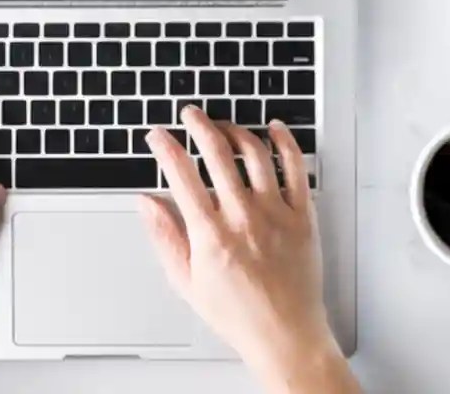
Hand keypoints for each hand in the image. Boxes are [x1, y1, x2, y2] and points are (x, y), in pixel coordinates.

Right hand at [140, 107, 359, 393]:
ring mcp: (276, 213)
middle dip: (198, 125)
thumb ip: (165, 237)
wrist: (285, 334)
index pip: (181, 175)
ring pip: (254, 153)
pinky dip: (284, 142)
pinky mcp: (302, 215)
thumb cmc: (237, 314)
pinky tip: (274, 129)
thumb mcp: (186, 281)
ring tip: (224, 125)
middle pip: (217, 153)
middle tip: (190, 115)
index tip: (158, 136)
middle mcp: (243, 217)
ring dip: (235, 130)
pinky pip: (295, 167)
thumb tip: (147, 203)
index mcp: (211, 234)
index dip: (165, 147)